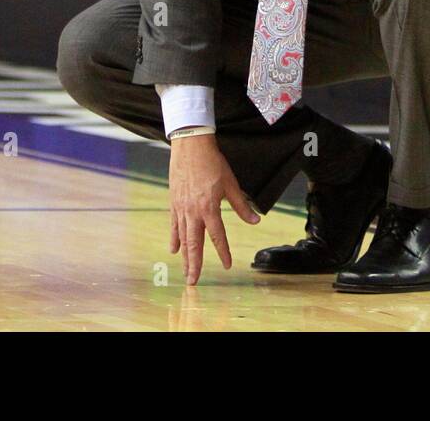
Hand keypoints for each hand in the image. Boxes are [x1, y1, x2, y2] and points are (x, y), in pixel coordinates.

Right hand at [168, 134, 259, 285]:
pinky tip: (174, 251)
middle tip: (193, 282)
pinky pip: (174, 225)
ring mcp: (181, 208)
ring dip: (185, 257)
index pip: (218, 236)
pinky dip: (174, 239)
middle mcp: (193, 211)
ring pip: (182, 238)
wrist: (190, 146)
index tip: (227, 265)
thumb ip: (241, 206)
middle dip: (194, 264)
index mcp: (209, 207)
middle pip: (194, 244)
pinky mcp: (174, 203)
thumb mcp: (231, 184)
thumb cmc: (213, 163)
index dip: (223, 252)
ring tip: (186, 272)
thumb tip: (256, 221)